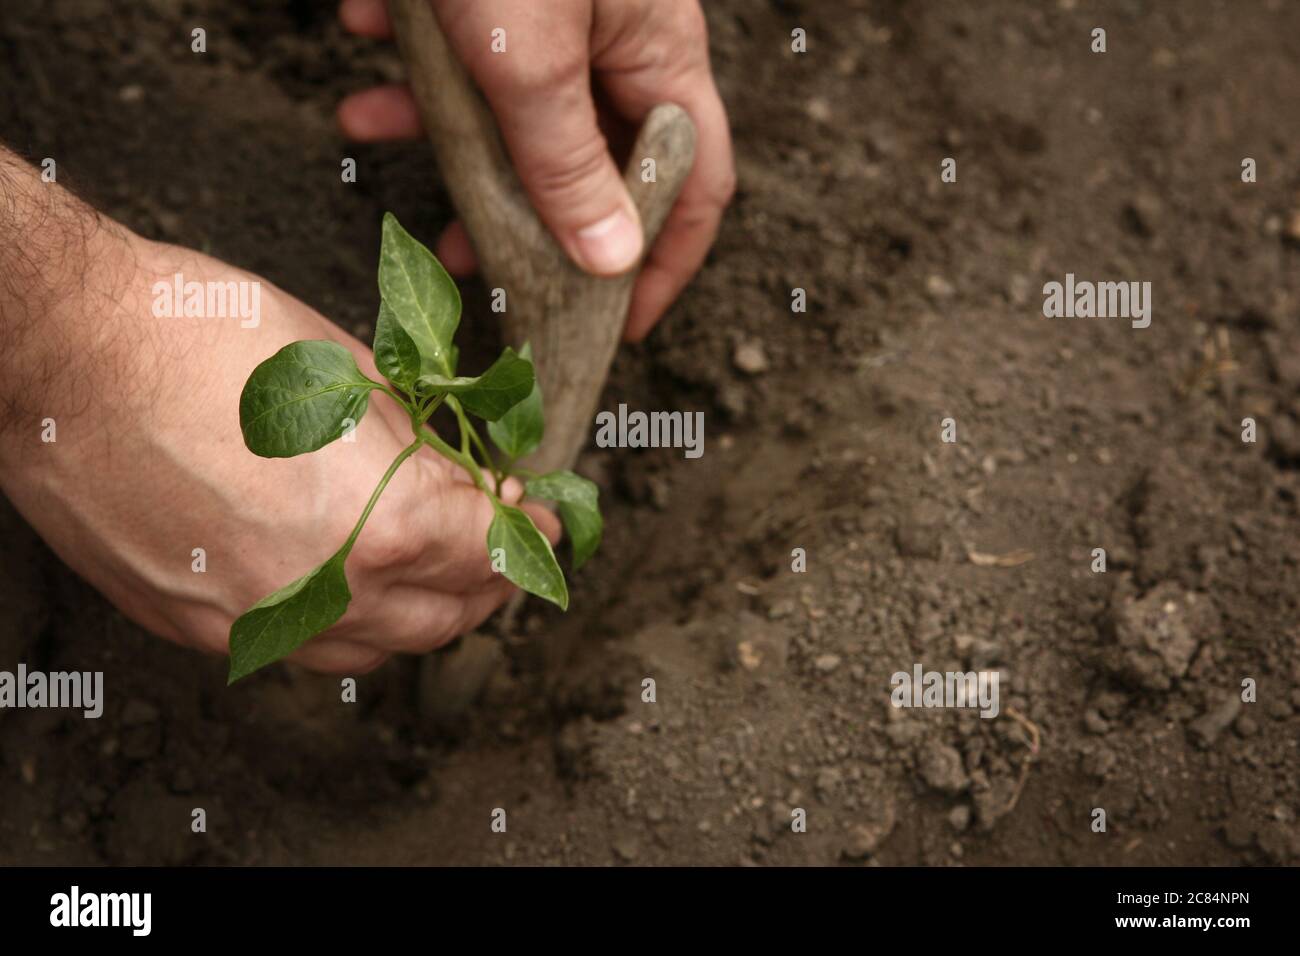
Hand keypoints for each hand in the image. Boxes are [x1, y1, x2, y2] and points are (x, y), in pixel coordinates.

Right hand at [0, 221, 557, 675]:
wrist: (66, 352)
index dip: (527, 531)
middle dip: (487, 580)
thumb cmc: (203, 337)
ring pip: (373, 650)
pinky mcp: (197, 627)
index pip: (490, 550)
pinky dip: (345, 626)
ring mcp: (257, 621)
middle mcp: (329, 594)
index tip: (540, 521)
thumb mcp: (349, 375)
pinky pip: (298, 649)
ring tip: (435, 571)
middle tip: (501, 546)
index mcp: (385, 526)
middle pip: (444, 616)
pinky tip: (350, 586)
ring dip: (420, 614)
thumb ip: (420, 448)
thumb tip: (464, 480)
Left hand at [337, 0, 735, 340]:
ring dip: (446, 136)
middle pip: (593, 156)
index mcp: (658, 56)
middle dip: (529, 215)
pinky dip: (412, 62)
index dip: (666, 264)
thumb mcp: (528, 58)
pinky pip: (465, 47)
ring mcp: (556, 11)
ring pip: (514, 105)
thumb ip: (567, 164)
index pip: (692, 187)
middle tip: (479, 263)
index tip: (623, 325)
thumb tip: (612, 263)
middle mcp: (616, 38)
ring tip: (376, 149)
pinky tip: (361, 53)